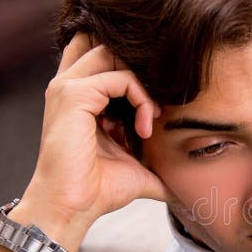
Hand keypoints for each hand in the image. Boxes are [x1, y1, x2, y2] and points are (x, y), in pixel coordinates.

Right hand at [18, 33, 168, 244]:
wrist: (74, 206)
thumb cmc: (99, 189)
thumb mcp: (135, 167)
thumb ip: (155, 163)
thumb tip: (183, 187)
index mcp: (79, 95)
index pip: (102, 52)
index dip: (134, 66)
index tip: (154, 104)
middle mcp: (69, 84)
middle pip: (110, 45)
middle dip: (143, 72)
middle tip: (156, 108)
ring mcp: (68, 86)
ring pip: (116, 55)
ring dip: (145, 86)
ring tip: (151, 120)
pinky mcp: (73, 94)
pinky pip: (120, 77)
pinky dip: (141, 98)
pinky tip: (144, 128)